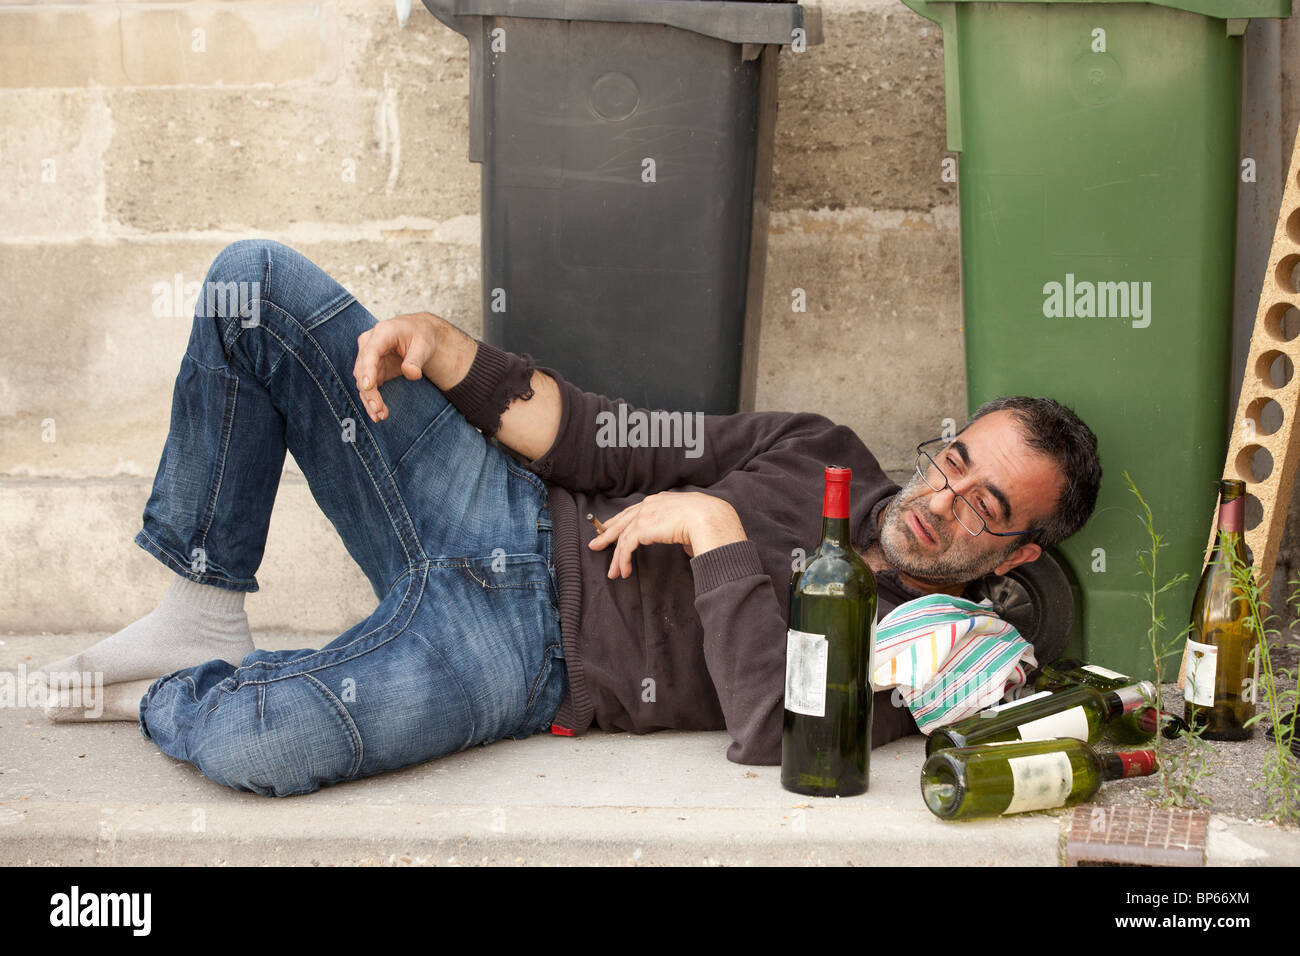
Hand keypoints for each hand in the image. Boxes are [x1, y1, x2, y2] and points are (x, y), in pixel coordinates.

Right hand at [352, 312, 443, 422]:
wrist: (417, 333)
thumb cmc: (420, 336)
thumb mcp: (424, 345)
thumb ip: (416, 359)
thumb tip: (411, 374)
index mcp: (382, 333)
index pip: (370, 352)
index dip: (367, 370)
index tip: (368, 386)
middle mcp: (369, 344)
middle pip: (362, 369)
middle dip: (369, 392)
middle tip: (378, 409)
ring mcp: (368, 357)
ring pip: (362, 381)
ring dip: (369, 400)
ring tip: (380, 416)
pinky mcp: (371, 370)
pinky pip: (367, 387)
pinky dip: (371, 400)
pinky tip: (377, 414)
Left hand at [589, 492, 746, 578]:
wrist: (709, 518)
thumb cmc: (709, 521)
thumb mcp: (693, 523)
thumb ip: (683, 531)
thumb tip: (686, 543)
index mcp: (662, 500)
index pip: (637, 510)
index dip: (623, 521)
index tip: (614, 528)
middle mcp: (651, 504)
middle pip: (623, 520)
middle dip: (609, 534)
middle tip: (597, 544)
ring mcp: (645, 514)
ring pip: (623, 536)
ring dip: (616, 556)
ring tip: (612, 571)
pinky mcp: (642, 527)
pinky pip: (627, 546)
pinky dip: (623, 559)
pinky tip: (624, 571)